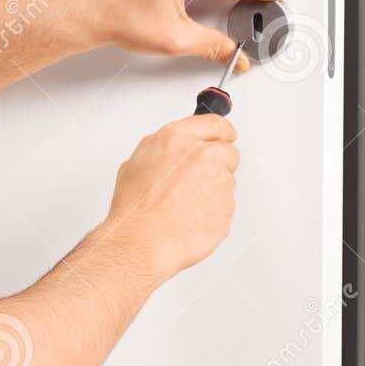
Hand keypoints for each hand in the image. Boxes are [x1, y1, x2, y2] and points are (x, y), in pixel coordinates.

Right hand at [100, 113, 239, 280]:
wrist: (142, 242)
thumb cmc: (136, 208)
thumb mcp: (138, 161)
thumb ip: (165, 146)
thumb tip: (177, 146)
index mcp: (180, 138)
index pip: (216, 124)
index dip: (220, 133)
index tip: (224, 136)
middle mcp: (204, 157)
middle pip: (228, 152)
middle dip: (217, 164)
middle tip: (196, 180)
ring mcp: (220, 183)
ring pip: (226, 182)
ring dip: (211, 191)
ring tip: (183, 206)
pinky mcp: (227, 208)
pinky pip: (224, 207)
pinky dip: (211, 212)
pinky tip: (189, 218)